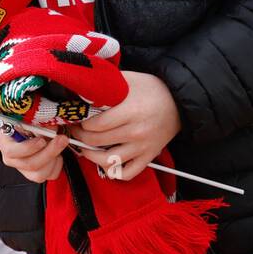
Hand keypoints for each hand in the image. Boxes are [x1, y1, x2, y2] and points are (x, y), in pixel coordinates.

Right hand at [0, 125, 68, 182]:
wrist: (32, 131)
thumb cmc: (27, 123)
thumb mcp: (29, 119)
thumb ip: (37, 122)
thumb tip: (51, 127)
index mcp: (5, 144)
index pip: (11, 151)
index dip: (28, 147)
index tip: (42, 140)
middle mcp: (12, 160)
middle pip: (30, 164)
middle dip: (49, 152)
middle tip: (61, 139)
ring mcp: (24, 170)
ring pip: (40, 174)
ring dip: (54, 158)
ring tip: (58, 144)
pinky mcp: (36, 175)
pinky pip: (50, 175)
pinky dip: (57, 165)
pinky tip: (57, 154)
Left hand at [65, 71, 180, 182]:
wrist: (178, 102)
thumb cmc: (151, 88)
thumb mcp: (127, 80)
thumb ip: (106, 86)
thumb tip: (82, 89)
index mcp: (130, 111)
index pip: (97, 125)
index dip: (81, 124)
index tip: (75, 119)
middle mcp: (136, 132)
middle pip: (98, 142)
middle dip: (80, 137)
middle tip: (74, 130)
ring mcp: (142, 147)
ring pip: (109, 161)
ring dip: (90, 156)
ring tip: (83, 147)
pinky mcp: (148, 157)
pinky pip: (128, 173)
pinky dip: (114, 171)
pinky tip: (104, 162)